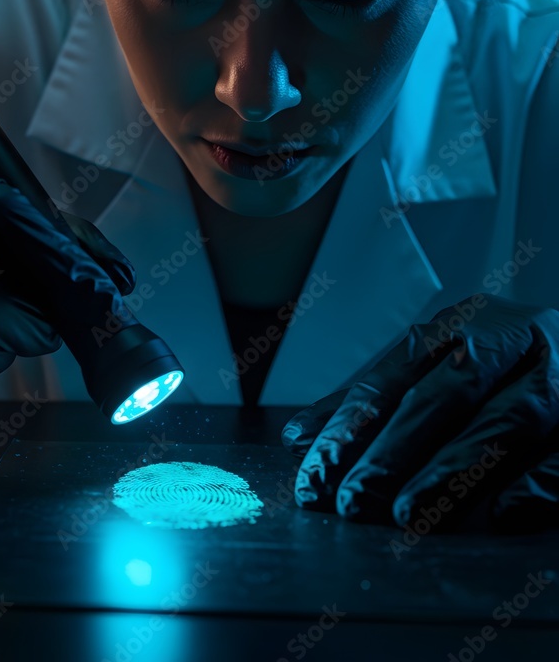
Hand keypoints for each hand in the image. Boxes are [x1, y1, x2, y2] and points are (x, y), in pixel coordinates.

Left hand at [281, 294, 558, 532]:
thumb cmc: (502, 365)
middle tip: (353, 498)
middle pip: (450, 388)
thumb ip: (375, 398)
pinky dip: (539, 482)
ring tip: (406, 512)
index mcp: (465, 321)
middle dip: (397, 446)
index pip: (398, 371)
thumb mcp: (438, 366)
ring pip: (510, 417)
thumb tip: (301, 436)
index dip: (354, 420)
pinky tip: (503, 515)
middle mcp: (514, 337)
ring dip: (455, 467)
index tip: (314, 469)